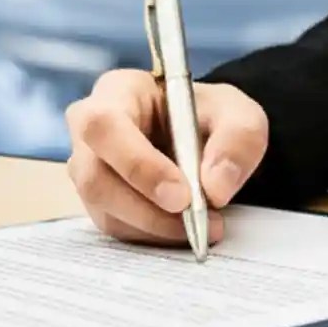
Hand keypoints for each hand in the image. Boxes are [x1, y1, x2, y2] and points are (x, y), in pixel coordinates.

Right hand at [66, 69, 267, 244]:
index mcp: (116, 91)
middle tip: (195, 219)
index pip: (104, 125)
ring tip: (203, 225)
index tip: (182, 195)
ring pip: (104, 209)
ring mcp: (88, 169)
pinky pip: (116, 227)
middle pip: (93, 176)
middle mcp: (90, 131)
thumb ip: (238, 140)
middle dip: (145, 207)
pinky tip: (185, 228)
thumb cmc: (208, 116)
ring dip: (156, 226)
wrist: (202, 137)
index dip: (137, 164)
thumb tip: (215, 188)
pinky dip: (154, 235)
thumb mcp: (239, 114)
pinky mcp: (99, 202)